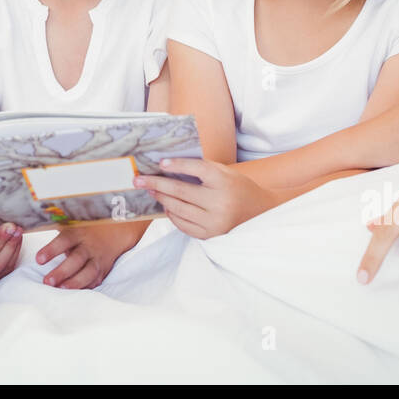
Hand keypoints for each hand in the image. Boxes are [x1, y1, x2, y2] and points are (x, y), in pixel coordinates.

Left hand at [36, 220, 149, 288]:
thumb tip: (28, 224)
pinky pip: (95, 281)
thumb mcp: (71, 223)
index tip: (39, 259)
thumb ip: (53, 225)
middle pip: (76, 259)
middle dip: (62, 271)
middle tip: (47, 282)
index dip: (52, 249)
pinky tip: (74, 295)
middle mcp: (88, 246)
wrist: (115, 232)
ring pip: (88, 272)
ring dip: (75, 282)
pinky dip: (86, 287)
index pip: (64, 240)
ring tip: (61, 289)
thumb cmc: (83, 229)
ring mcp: (97, 259)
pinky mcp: (103, 270)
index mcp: (77, 233)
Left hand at [135, 158, 280, 238]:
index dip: (178, 165)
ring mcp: (214, 221)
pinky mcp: (210, 235)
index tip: (160, 163)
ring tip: (150, 190)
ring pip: (178, 209)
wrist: (260, 213)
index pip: (197, 169)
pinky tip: (166, 205)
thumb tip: (168, 167)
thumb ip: (201, 169)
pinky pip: (183, 224)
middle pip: (181, 192)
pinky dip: (171, 214)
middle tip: (139, 179)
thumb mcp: (226, 173)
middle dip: (157, 184)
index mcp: (225, 182)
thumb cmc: (238, 188)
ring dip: (161, 199)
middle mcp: (220, 202)